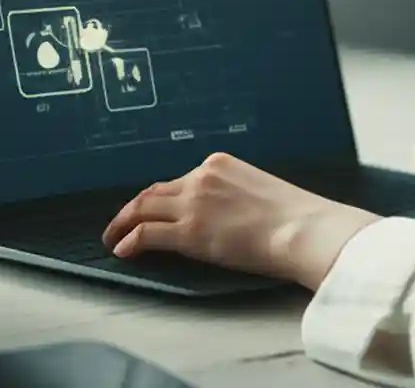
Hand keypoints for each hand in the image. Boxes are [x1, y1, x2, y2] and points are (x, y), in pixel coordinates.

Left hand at [102, 153, 379, 289]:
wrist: (302, 229)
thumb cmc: (295, 216)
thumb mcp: (259, 190)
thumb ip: (235, 194)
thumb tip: (227, 214)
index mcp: (219, 164)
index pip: (180, 180)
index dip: (162, 197)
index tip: (154, 209)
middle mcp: (200, 177)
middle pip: (154, 191)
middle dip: (134, 207)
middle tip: (120, 223)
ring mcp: (192, 203)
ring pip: (143, 208)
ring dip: (123, 223)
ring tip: (112, 237)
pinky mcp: (188, 232)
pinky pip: (146, 234)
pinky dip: (130, 241)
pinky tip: (122, 250)